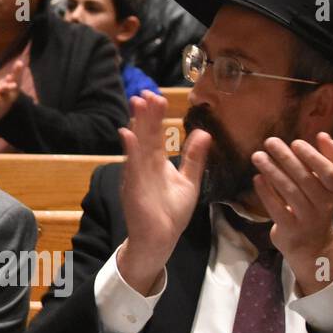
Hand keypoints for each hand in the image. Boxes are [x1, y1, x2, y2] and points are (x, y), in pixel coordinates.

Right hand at [115, 91, 210, 295]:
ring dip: (137, 124)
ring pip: (139, 145)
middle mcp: (145, 165)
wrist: (160, 238)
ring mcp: (138, 175)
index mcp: (157, 163)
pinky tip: (128, 134)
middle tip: (146, 93)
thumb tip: (205, 133)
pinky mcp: (134, 188)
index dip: (156, 116)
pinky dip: (130, 150)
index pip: (156, 135)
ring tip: (138, 103)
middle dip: (146, 114)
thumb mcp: (188, 181)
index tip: (157, 97)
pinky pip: (133, 166)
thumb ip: (194, 158)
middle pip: (146, 135)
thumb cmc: (171, 212)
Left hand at [251, 133, 332, 295]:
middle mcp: (324, 205)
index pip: (329, 172)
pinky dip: (266, 192)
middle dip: (286, 159)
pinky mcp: (290, 229)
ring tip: (257, 156)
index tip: (295, 142)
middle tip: (269, 142)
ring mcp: (307, 219)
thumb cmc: (318, 203)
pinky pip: (276, 208)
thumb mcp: (329, 184)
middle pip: (305, 179)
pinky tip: (256, 178)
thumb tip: (324, 135)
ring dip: (272, 171)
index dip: (313, 157)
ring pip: (289, 192)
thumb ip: (330, 159)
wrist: (312, 243)